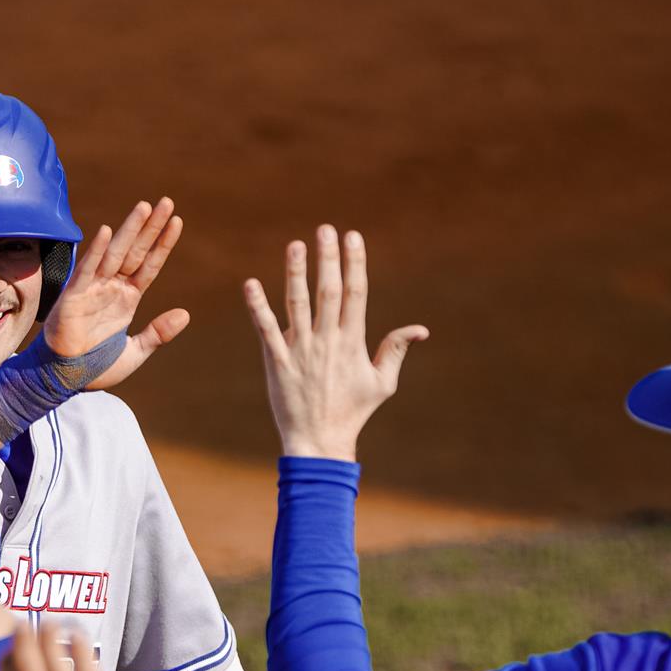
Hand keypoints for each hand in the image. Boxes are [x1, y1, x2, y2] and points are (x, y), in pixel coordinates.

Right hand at [43, 198, 189, 389]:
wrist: (64, 380)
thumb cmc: (94, 367)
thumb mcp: (135, 352)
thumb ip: (158, 333)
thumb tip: (185, 313)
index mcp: (127, 299)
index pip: (150, 265)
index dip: (163, 243)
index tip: (177, 221)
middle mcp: (111, 288)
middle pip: (136, 251)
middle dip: (150, 227)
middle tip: (166, 201)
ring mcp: (93, 290)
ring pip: (115, 254)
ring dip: (130, 230)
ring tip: (145, 206)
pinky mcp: (74, 297)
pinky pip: (87, 271)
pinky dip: (96, 251)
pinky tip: (108, 232)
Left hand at [243, 225, 427, 460]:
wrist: (320, 442)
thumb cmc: (353, 411)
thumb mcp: (382, 382)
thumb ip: (395, 350)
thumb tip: (420, 328)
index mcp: (353, 341)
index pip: (355, 293)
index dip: (354, 263)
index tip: (353, 236)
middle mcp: (328, 341)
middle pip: (328, 291)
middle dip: (328, 258)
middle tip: (325, 228)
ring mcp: (301, 351)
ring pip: (298, 304)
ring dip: (296, 273)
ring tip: (295, 245)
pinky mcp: (277, 362)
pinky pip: (266, 330)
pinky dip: (258, 307)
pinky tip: (250, 284)